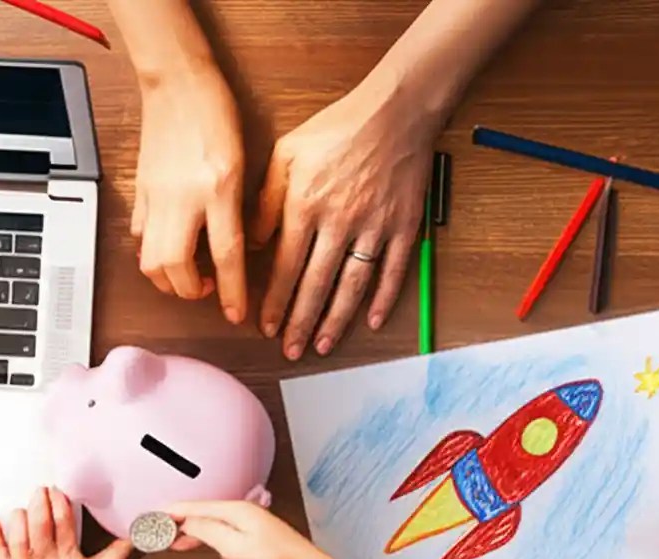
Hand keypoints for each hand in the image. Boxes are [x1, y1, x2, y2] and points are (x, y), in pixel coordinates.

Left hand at [0, 487, 130, 558]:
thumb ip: (113, 557)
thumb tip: (130, 541)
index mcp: (65, 556)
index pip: (64, 523)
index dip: (61, 504)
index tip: (59, 491)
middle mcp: (43, 557)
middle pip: (40, 524)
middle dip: (39, 502)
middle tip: (41, 489)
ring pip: (18, 533)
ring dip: (19, 516)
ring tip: (24, 506)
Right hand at [132, 68, 248, 322]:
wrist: (178, 84)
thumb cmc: (217, 114)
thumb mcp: (243, 161)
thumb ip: (240, 207)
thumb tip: (240, 247)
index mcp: (218, 189)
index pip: (226, 255)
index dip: (230, 292)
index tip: (235, 314)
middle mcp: (184, 199)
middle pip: (175, 269)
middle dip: (190, 291)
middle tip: (206, 289)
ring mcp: (156, 197)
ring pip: (150, 260)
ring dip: (167, 279)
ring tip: (187, 274)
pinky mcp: (140, 192)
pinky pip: (140, 237)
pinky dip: (152, 253)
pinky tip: (167, 248)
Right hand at [167, 500, 330, 558]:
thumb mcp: (235, 547)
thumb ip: (208, 531)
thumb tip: (186, 522)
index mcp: (234, 510)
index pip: (194, 506)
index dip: (171, 511)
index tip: (152, 515)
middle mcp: (239, 512)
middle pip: (199, 511)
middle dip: (175, 519)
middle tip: (154, 528)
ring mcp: (244, 523)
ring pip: (206, 521)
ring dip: (186, 528)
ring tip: (167, 537)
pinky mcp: (247, 535)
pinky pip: (215, 529)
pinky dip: (199, 534)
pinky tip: (191, 542)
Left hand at [253, 82, 434, 358]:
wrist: (395, 109)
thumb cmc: (336, 127)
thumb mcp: (286, 153)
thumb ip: (266, 199)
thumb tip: (254, 242)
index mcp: (307, 206)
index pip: (286, 267)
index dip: (276, 301)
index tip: (266, 326)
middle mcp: (340, 222)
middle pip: (317, 284)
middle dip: (301, 322)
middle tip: (290, 350)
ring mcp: (376, 226)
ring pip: (353, 285)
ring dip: (337, 320)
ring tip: (324, 345)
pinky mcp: (405, 225)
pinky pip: (395, 271)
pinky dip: (385, 299)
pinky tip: (373, 321)